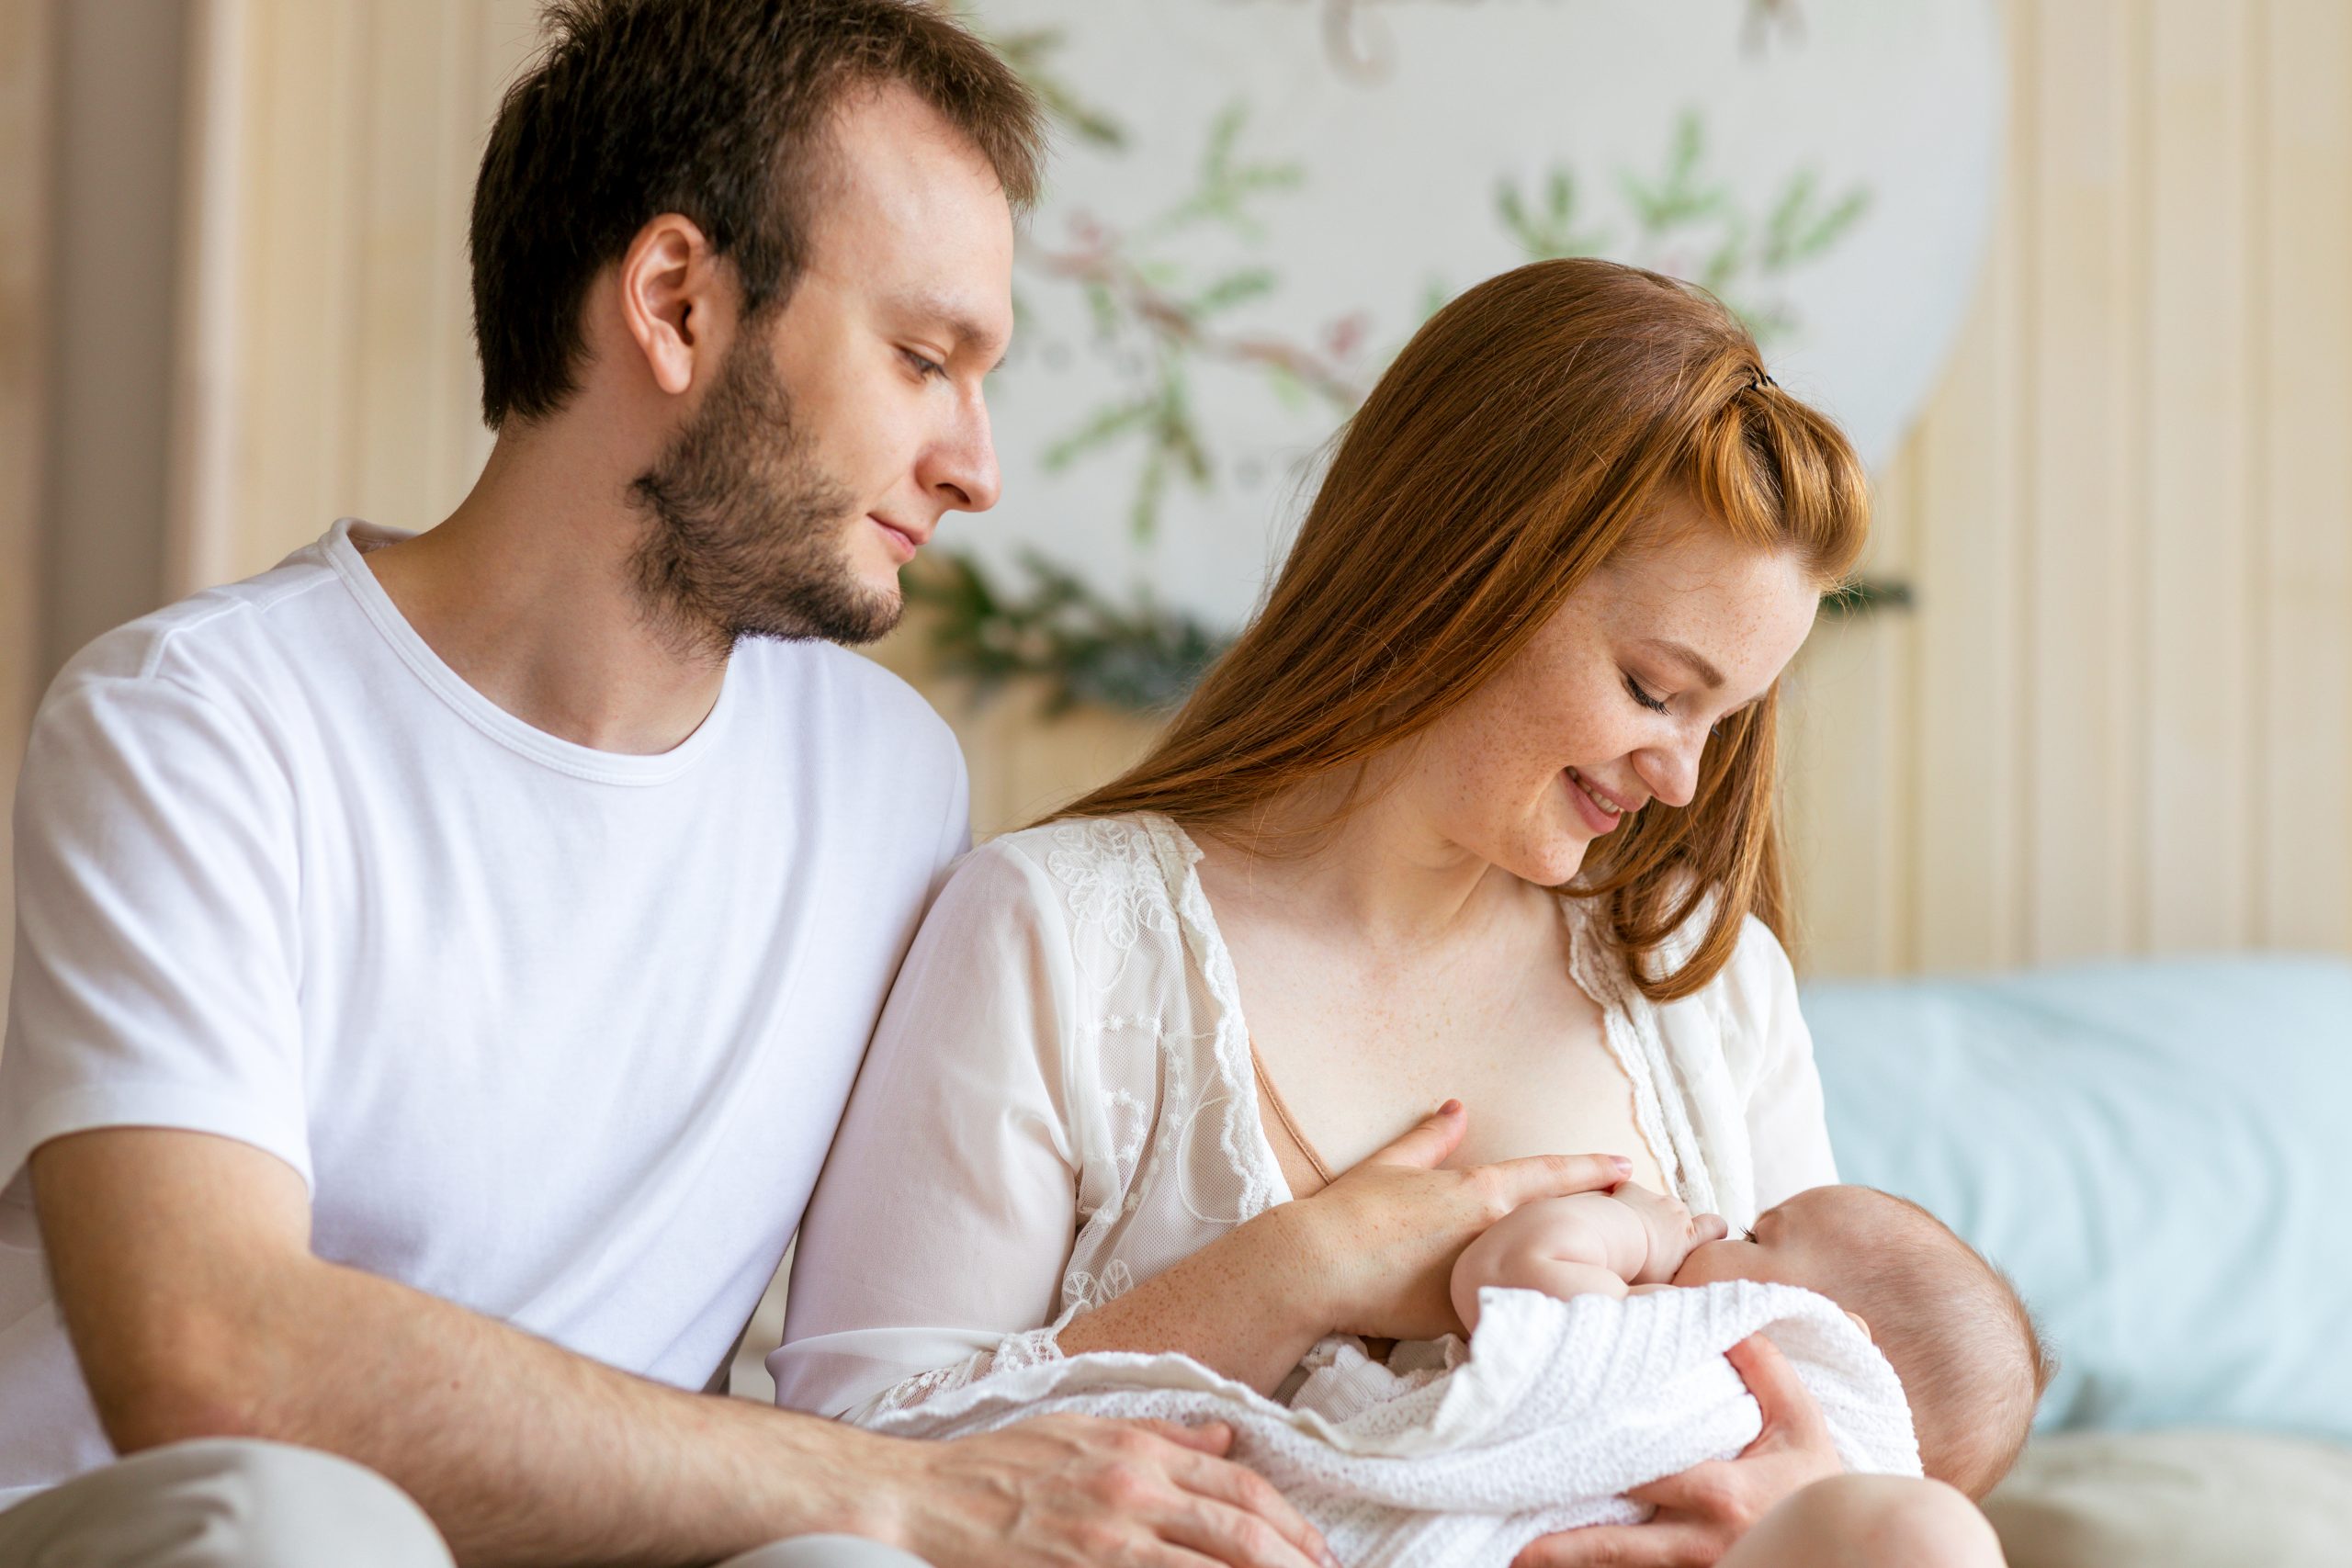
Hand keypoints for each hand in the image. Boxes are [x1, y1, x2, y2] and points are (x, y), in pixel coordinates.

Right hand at [894, 1413, 1339, 1567]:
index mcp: (1137, 1451)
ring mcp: (1112, 1539)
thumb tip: (1225, 1440)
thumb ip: (1160, 1436)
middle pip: (1242, 1532)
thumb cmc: (997, 1466)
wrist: (924, 1500)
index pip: (1240, 1488)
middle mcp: (1135, 1492)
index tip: (1316, 1550)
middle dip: (1295, 1561)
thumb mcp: (1082, 1429)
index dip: (1290, 1523)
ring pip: (1215, 1567)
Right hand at [1284, 1101, 1632, 1341]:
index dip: (1593, 1167)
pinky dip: (1516, 1304)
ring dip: (1555, 1269)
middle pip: (1555, 1228)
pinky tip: (1533, 1311)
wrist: (1316, 1269)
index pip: (1551, 1174)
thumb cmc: (1349, 1211)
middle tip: (1624, 1226)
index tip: (1628, 1166)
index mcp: (1479, 1191)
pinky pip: (1502, 1308)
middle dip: (1586, 1226)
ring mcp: (1482, 1280)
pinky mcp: (1464, 1319)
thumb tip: (1458, 1109)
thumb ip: (1431, 1138)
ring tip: (1584, 1271)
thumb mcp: (1392, 1164)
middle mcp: (1491, 1235)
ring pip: (1533, 1271)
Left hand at [1511, 1334, 1841, 1566]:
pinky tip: (1554, 1567)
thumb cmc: (1820, 1478)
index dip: (1589, 1455)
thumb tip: (1717, 1318)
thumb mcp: (1801, 1417)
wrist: (1856, 1550)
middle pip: (1615, 1545)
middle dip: (1559, 1541)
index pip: (1641, 1473)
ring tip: (1511, 1558)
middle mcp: (1702, 1544)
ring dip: (1570, 1566)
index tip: (1540, 1443)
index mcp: (1723, 1494)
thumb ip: (1761, 1365)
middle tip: (1499, 1529)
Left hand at [1609, 1183, 1728, 1283]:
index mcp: (1689, 1234)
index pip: (1716, 1226)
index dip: (1714, 1229)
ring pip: (1655, 1206)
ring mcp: (1655, 1198)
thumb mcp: (1668, 1280)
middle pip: (1680, 1217)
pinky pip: (1632, 1195)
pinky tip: (1614, 1219)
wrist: (1612, 1241)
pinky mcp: (1633, 1189)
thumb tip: (1689, 1279)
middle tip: (1650, 1245)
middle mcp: (1677, 1212)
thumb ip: (1682, 1273)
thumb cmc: (1640, 1268)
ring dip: (1646, 1216)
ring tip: (1627, 1235)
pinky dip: (1625, 1204)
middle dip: (1669, 1227)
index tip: (1709, 1235)